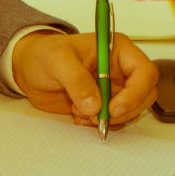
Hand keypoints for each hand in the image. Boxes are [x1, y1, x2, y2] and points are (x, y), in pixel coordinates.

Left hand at [12, 31, 157, 127]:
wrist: (30, 68)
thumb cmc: (45, 54)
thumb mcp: (57, 60)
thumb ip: (76, 80)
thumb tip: (94, 105)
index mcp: (118, 51)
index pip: (145, 72)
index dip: (135, 93)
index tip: (114, 108)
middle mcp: (120, 70)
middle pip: (144, 95)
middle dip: (124, 111)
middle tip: (98, 117)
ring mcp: (113, 89)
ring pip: (130, 111)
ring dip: (108, 119)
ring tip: (81, 113)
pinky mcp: (102, 104)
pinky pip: (111, 120)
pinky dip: (97, 124)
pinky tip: (79, 117)